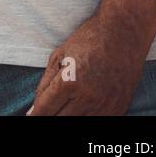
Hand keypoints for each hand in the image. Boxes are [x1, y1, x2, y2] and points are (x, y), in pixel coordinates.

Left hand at [27, 16, 150, 114]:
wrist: (124, 33)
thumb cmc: (88, 40)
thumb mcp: (58, 57)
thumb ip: (44, 86)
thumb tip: (33, 110)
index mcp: (70, 82)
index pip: (45, 110)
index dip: (35, 114)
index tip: (31, 115)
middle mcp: (89, 98)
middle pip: (60, 120)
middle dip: (49, 116)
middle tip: (47, 109)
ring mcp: (105, 105)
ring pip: (78, 123)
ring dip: (67, 116)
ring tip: (63, 106)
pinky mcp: (118, 108)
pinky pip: (97, 122)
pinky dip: (86, 117)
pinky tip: (80, 108)